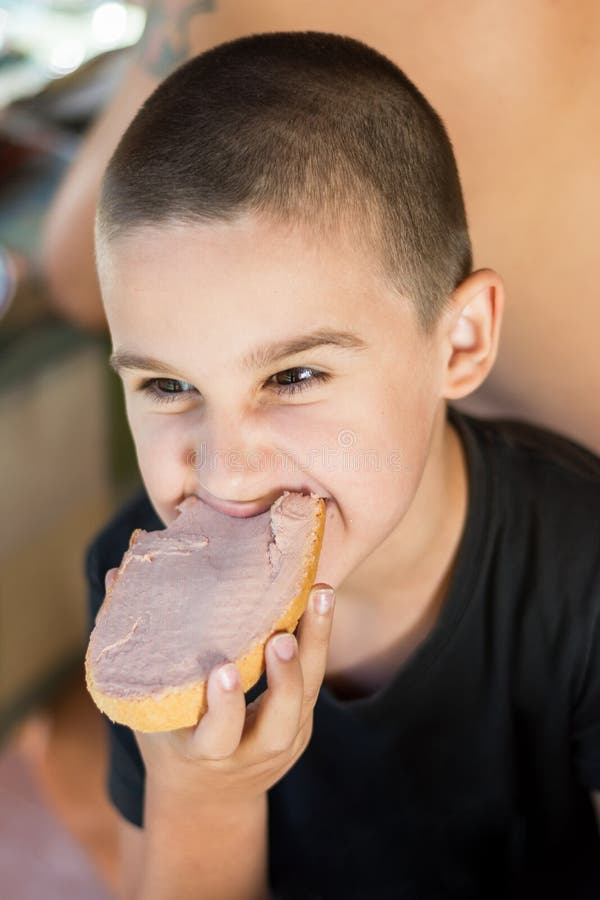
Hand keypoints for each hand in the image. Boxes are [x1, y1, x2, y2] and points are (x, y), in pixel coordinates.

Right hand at [103, 569, 334, 805]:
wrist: (207, 798)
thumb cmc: (168, 739)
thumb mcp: (145, 710)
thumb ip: (133, 647)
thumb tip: (116, 574)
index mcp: (205, 754)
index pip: (219, 736)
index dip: (223, 707)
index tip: (223, 671)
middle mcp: (249, 753)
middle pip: (279, 722)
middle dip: (285, 679)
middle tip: (283, 636)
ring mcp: (283, 742)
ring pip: (307, 697)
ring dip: (316, 644)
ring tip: (320, 595)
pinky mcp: (302, 724)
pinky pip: (314, 681)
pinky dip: (318, 641)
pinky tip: (320, 600)